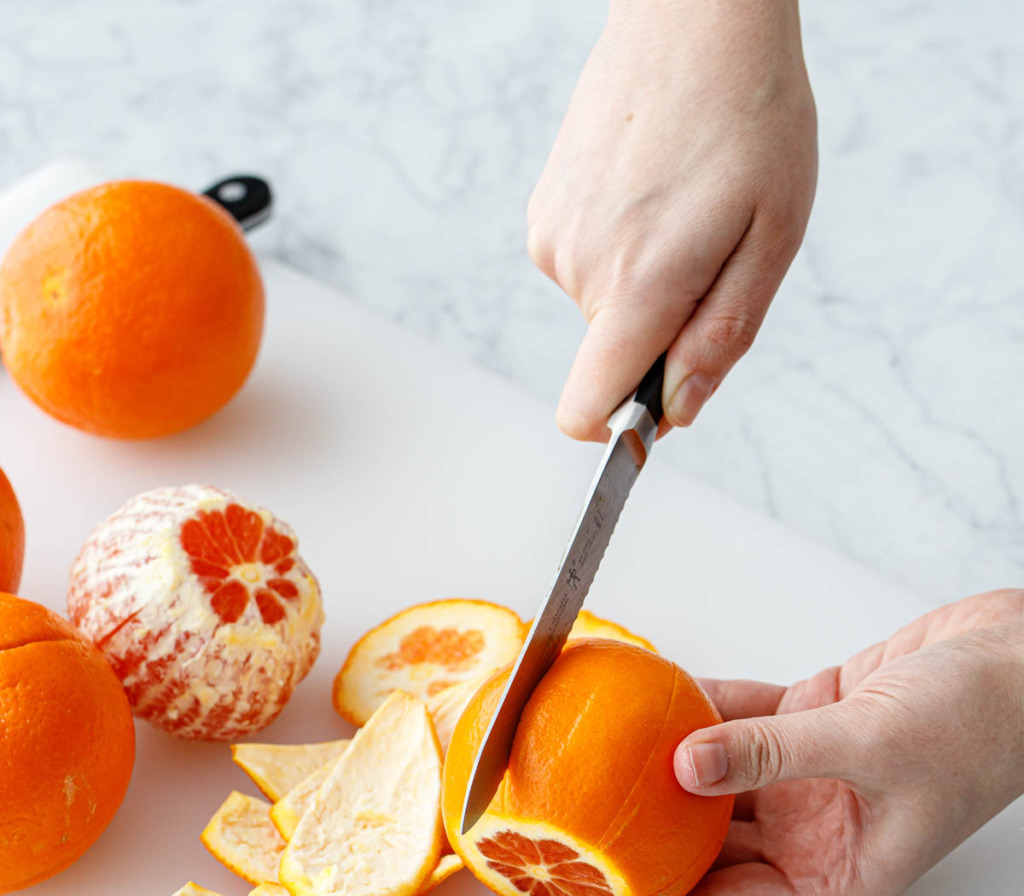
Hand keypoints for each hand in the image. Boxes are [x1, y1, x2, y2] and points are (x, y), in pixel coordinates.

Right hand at [527, 0, 816, 440]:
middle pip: (612, 358)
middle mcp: (579, 267)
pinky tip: (651, 189)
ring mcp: (554, 235)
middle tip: (711, 253)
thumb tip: (677, 413)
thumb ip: (721, 338)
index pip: (585, 410)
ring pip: (601, 309)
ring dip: (644, 282)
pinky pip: (586, 266)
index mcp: (638, 285)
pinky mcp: (545, 208)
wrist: (695, 14)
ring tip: (683, 207)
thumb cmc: (749, 117)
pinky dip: (621, 248)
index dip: (620, 428)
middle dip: (661, 331)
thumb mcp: (772, 238)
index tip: (655, 411)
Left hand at [576, 590, 1023, 895]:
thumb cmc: (985, 725)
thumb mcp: (871, 745)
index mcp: (838, 874)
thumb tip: (683, 764)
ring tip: (587, 771)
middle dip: (636, 849)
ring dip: (656, 773)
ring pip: (711, 784)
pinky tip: (647, 701)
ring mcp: (808, 778)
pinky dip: (694, 713)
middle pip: (704, 854)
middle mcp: (816, 834)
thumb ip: (771, 755)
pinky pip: (735, 723)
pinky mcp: (809, 722)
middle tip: (561, 844)